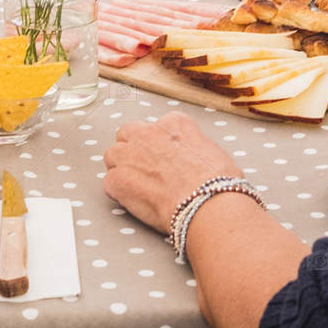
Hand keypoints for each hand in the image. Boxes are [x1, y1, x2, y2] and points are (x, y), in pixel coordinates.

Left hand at [102, 112, 243, 233]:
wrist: (208, 204)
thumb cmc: (218, 184)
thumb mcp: (212, 151)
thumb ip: (191, 147)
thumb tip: (190, 159)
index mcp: (173, 123)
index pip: (155, 128)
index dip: (157, 146)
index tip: (163, 160)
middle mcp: (148, 132)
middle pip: (127, 135)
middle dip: (133, 151)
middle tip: (146, 172)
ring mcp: (130, 155)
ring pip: (112, 156)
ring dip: (122, 170)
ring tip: (140, 189)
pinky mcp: (118, 179)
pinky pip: (110, 183)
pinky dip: (119, 193)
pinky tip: (136, 202)